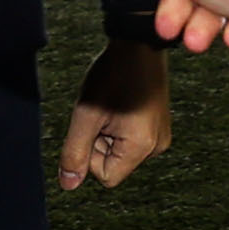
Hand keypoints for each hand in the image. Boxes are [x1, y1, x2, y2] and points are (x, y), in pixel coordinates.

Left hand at [60, 39, 173, 190]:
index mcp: (142, 147)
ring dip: (108, 133)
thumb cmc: (113, 76)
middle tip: (102, 111)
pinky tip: (121, 103)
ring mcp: (160, 136)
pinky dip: (119, 126)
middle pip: (113, 165)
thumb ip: (74, 152)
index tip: (94, 125)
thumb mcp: (85, 114)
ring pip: (119, 152)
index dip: (91, 155)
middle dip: (100, 142)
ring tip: (112, 105)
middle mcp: (157, 147)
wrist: (139, 45)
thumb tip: (68, 185)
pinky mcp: (159, 126)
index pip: (106, 177)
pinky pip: (130, 140)